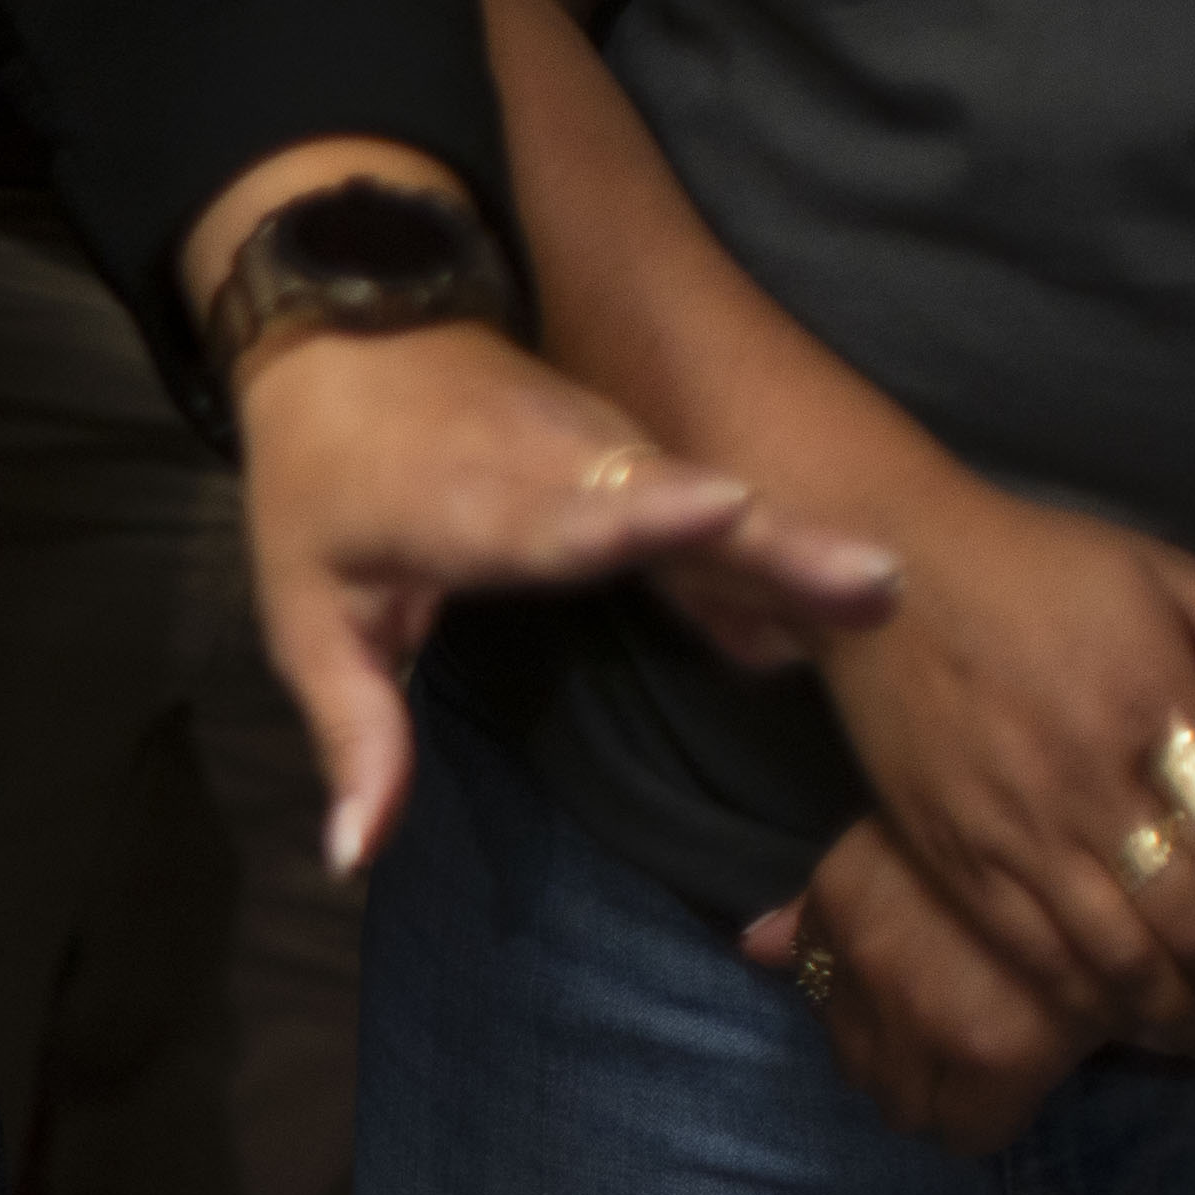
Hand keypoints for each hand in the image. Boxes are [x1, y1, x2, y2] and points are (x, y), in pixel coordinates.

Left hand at [237, 318, 903, 874]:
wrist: (347, 338)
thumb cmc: (318, 494)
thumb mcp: (306, 618)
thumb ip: (353, 732)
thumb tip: (354, 856)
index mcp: (464, 505)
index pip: (559, 519)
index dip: (639, 519)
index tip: (723, 510)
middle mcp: (554, 468)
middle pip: (677, 509)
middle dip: (771, 543)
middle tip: (877, 583)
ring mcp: (608, 452)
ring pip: (716, 502)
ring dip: (798, 545)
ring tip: (889, 590)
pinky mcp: (641, 454)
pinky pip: (715, 510)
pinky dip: (774, 552)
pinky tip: (849, 604)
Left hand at [747, 819, 1102, 1157]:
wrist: (1128, 838)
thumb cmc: (1019, 831)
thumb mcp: (906, 841)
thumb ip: (821, 906)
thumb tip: (752, 948)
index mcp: (838, 899)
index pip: (812, 996)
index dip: (864, 1013)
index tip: (910, 1013)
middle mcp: (861, 958)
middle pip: (853, 1064)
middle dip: (896, 1067)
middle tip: (953, 1050)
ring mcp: (918, 1011)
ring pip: (899, 1106)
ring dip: (933, 1099)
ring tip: (985, 1069)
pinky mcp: (988, 1053)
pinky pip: (965, 1133)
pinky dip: (985, 1124)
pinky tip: (1020, 1093)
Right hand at [808, 464, 1194, 1062]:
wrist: (880, 568)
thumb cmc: (1031, 564)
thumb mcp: (1161, 572)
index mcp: (1151, 715)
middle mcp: (1084, 787)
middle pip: (1189, 922)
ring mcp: (1008, 828)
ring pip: (1109, 956)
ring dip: (1176, 1014)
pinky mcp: (945, 852)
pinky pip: (1027, 952)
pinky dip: (1086, 1002)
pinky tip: (1124, 1023)